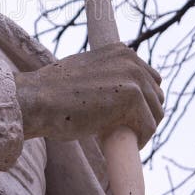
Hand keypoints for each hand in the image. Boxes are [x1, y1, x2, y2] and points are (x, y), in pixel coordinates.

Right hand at [14, 42, 163, 145]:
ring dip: (141, 129)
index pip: (150, 80)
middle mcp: (130, 59)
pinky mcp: (133, 96)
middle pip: (156, 97)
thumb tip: (120, 97)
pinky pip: (148, 126)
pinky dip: (138, 139)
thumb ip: (106, 77)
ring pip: (155, 113)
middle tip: (121, 130)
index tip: (125, 118)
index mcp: (120, 51)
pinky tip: (121, 142)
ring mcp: (133, 76)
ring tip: (118, 137)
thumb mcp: (85, 73)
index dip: (140, 104)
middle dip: (142, 116)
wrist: (38, 99)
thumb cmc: (53, 93)